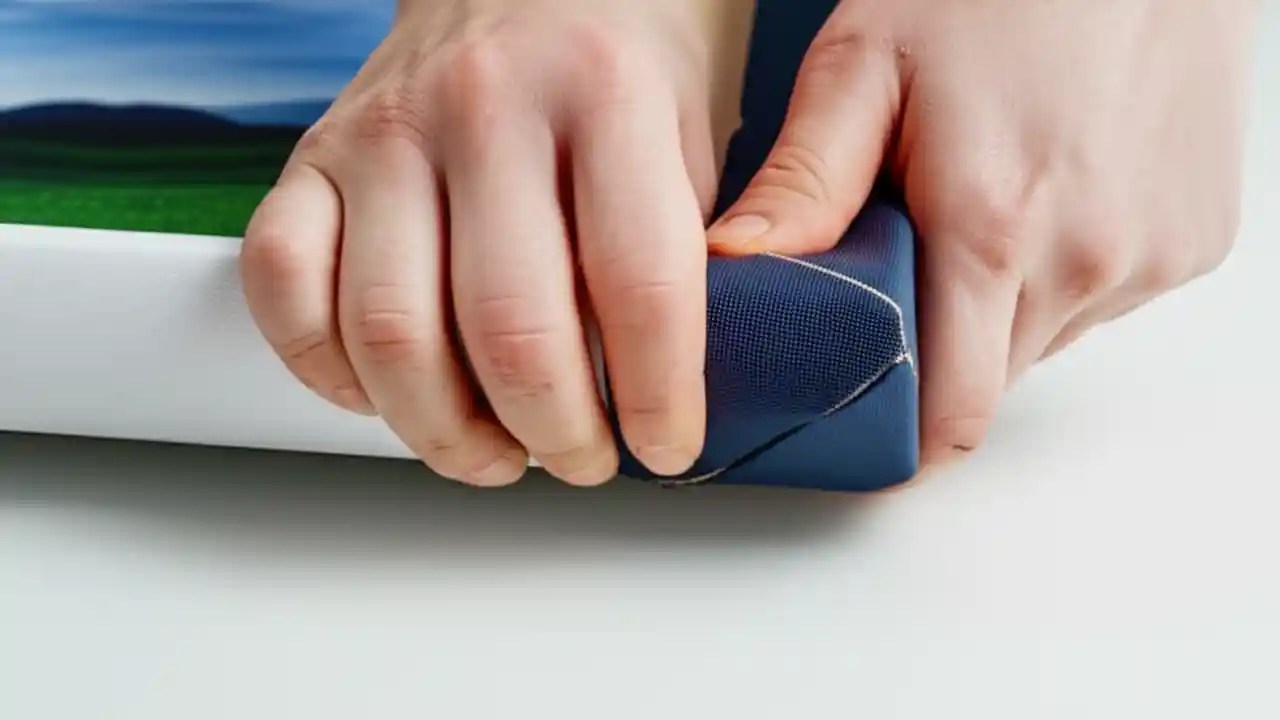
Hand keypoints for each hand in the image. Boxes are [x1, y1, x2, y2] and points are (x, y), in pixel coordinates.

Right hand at [241, 0, 743, 485]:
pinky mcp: (313, 156)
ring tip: (495, 454)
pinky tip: (385, 396)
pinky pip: (283, 286)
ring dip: (445, 431)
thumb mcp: (702, 129)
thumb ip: (710, 247)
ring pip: (389, 331)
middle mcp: (485, 106)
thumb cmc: (620, 62)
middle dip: (556, 434)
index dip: (659, 398)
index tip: (667, 446)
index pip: (638, 285)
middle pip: (508, 330)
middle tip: (583, 459)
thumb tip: (682, 388)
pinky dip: (326, 370)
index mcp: (607, 91)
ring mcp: (385, 130)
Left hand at [708, 0, 1255, 465]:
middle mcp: (1087, 260)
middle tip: (899, 287)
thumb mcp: (868, 62)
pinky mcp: (1196, 242)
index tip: (857, 427)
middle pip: (990, 383)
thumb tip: (737, 267)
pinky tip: (1041, 199)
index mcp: (991, 229)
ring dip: (996, 313)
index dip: (895, 436)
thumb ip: (805, 180)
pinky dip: (1060, 276)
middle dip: (933, 362)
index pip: (947, 415)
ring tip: (973, 219)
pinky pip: (1103, 301)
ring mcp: (1151, 257)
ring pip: (1044, 344)